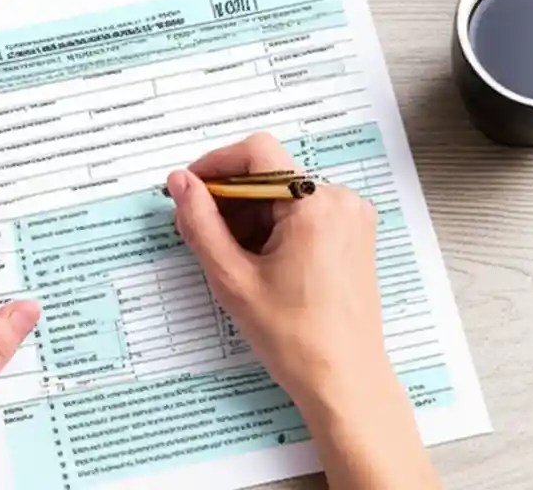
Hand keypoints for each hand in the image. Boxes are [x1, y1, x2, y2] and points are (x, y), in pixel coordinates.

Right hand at [166, 133, 438, 488]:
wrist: (344, 381)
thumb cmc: (294, 337)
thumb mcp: (232, 278)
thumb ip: (200, 223)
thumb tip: (179, 182)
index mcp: (315, 204)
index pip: (256, 152)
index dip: (215, 164)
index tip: (190, 191)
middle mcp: (340, 200)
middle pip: (269, 174)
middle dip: (231, 199)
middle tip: (202, 235)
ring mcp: (351, 217)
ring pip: (284, 194)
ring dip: (251, 216)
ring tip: (235, 261)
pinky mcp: (353, 234)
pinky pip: (304, 212)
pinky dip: (275, 227)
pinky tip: (260, 264)